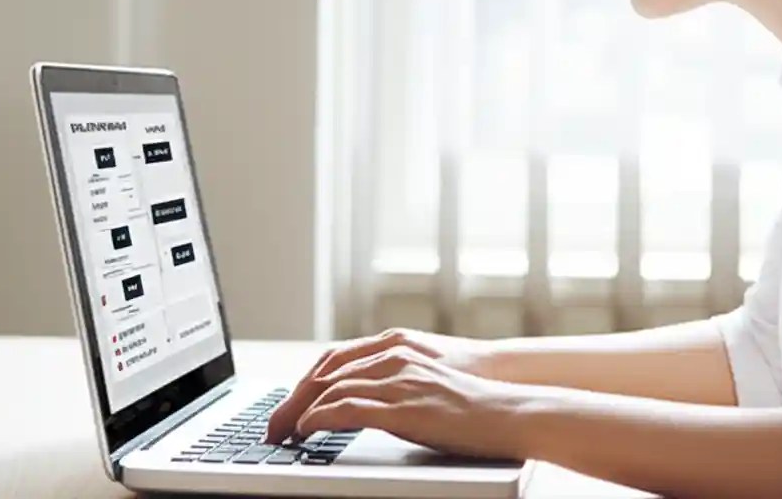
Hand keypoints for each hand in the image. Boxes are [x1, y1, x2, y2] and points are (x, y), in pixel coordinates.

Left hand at [264, 329, 511, 445]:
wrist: (508, 410)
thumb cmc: (471, 403)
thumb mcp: (425, 382)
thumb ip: (394, 384)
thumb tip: (364, 404)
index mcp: (397, 348)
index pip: (334, 359)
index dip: (304, 382)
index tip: (287, 403)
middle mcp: (393, 358)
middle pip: (325, 373)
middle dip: (292, 398)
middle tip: (273, 424)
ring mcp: (398, 380)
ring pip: (330, 389)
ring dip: (299, 412)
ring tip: (282, 432)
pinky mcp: (403, 407)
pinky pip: (348, 408)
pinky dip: (320, 418)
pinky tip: (307, 429)